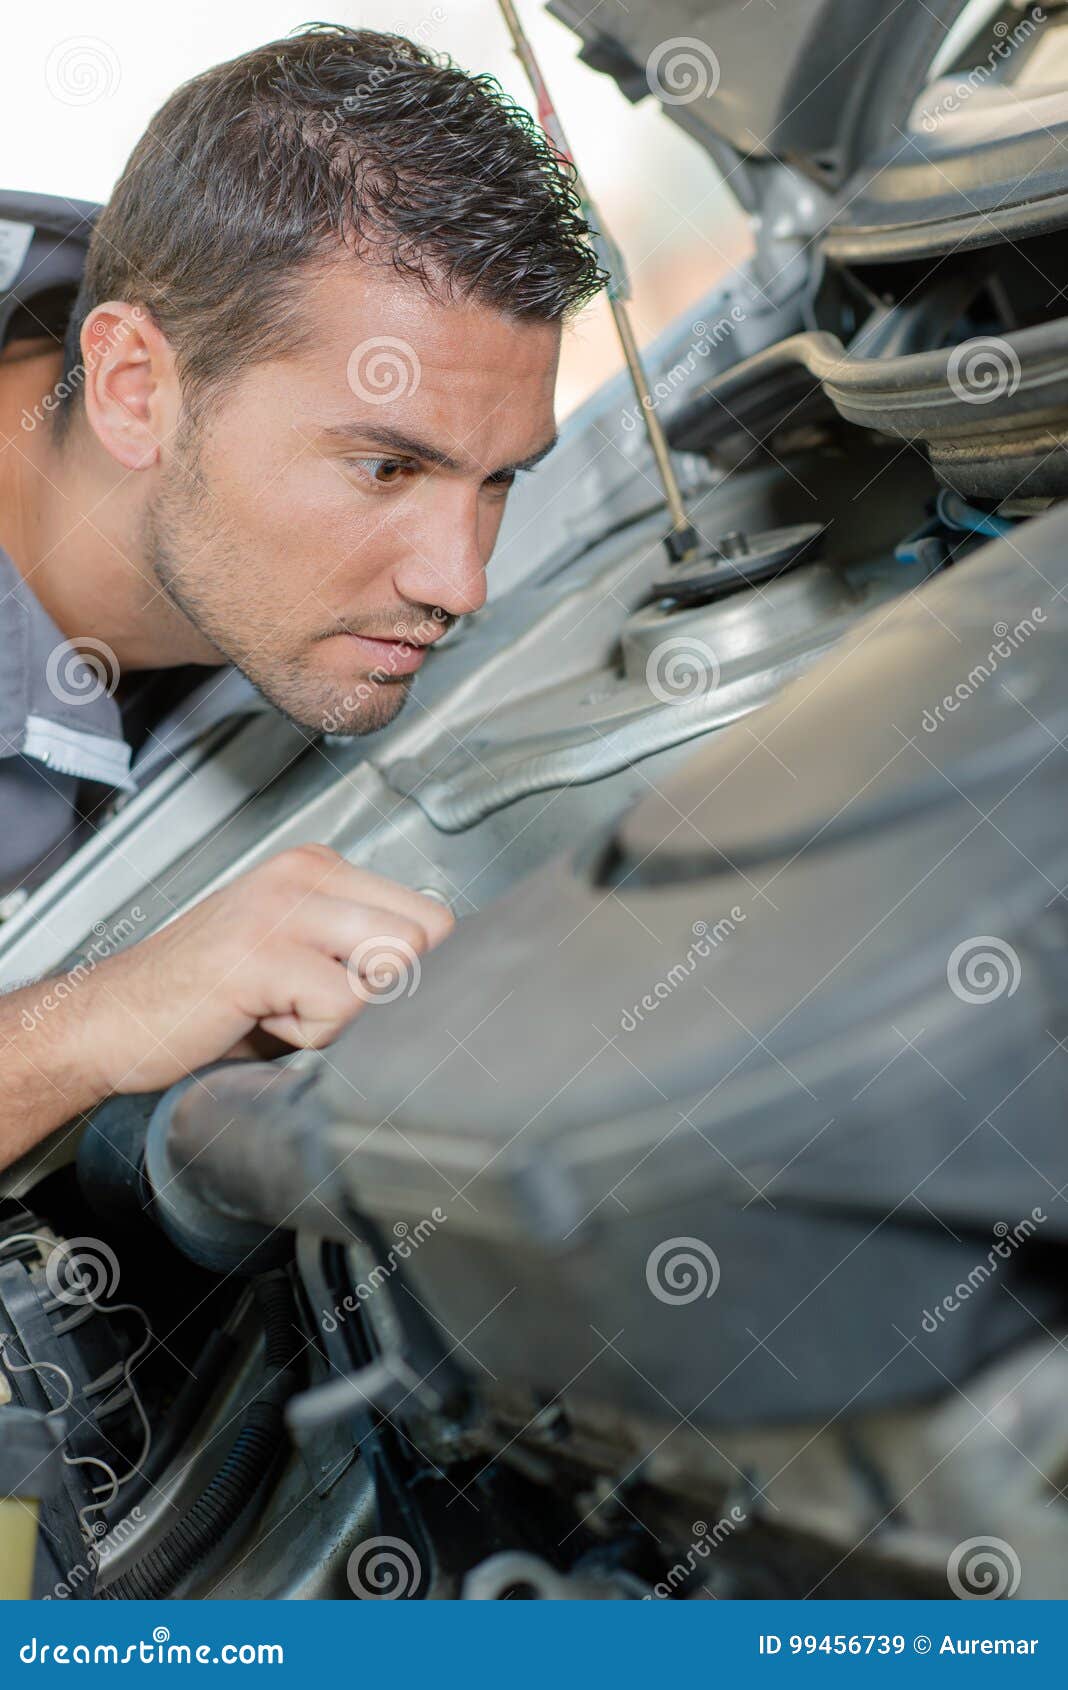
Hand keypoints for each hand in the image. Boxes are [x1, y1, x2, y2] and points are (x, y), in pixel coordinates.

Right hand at [75, 844, 453, 1094]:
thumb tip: (447, 978)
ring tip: (290, 1006)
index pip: (431, 913)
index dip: (412, 970)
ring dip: (351, 1011)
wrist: (112, 1018)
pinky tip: (262, 1019)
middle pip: (427, 936)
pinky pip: (344, 1008)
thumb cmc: (205, 998)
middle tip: (317, 1002)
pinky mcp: (263, 954)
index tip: (359, 991)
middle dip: (387, 990)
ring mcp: (283, 909)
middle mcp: (304, 875)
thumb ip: (361, 952)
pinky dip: (309, 1035)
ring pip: (394, 964)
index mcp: (318, 868)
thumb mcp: (297, 956)